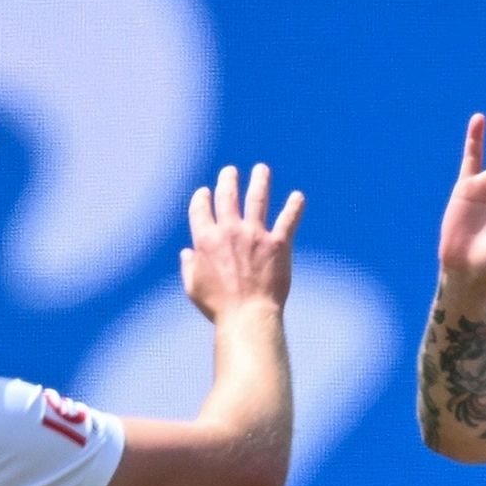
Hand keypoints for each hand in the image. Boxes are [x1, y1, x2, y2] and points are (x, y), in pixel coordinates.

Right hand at [180, 163, 304, 320]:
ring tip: (261, 170)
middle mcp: (230, 231)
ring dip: (259, 181)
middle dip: (228, 180)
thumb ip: (189, 267)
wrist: (247, 316)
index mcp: (206, 239)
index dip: (202, 198)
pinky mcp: (278, 244)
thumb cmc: (218, 306)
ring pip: (257, 198)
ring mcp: (255, 235)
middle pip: (228, 195)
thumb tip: (186, 253)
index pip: (201, 209)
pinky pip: (288, 219)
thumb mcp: (193, 287)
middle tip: (231, 171)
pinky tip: (299, 197)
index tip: (205, 192)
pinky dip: (294, 206)